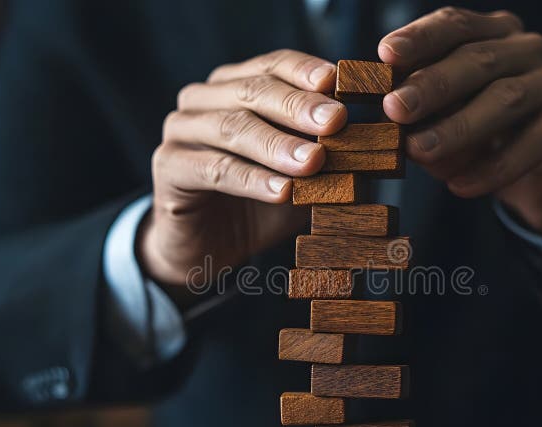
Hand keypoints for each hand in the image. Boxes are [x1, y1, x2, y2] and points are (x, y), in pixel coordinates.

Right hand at [141, 50, 346, 294]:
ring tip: (313, 162)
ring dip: (278, 145)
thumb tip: (372, 143)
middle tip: (336, 122)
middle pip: (252, 91)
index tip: (337, 81)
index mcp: (235, 86)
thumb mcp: (300, 176)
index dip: (304, 71)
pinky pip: (215, 169)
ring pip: (232, 128)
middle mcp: (203, 99)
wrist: (206, 246)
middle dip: (298, 107)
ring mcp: (181, 130)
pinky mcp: (169, 167)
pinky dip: (252, 180)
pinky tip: (282, 191)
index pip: (272, 65)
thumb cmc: (257, 203)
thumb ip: (326, 155)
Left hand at [379, 7, 541, 232]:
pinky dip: (490, 169)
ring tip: (419, 150)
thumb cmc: (477, 130)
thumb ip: (420, 112)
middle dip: (433, 85)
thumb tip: (388, 120)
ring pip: (505, 98)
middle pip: (478, 59)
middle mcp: (525, 49)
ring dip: (457, 127)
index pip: (454, 25)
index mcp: (489, 33)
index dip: (421, 37)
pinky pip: (529, 145)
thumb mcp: (442, 116)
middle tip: (395, 108)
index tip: (386, 54)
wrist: (537, 167)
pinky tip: (458, 186)